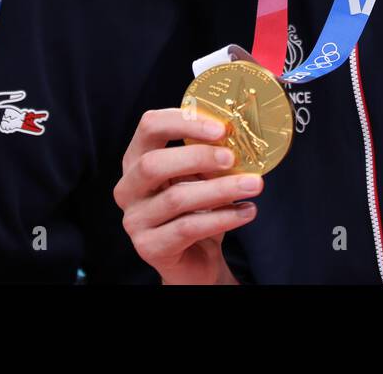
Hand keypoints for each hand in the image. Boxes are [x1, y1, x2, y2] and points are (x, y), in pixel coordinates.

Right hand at [113, 108, 262, 283]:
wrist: (195, 260)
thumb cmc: (196, 209)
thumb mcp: (201, 176)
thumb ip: (209, 156)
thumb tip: (236, 140)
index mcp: (137, 159)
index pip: (150, 127)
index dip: (184, 122)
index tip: (220, 128)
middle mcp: (128, 188)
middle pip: (153, 163)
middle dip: (198, 157)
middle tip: (233, 158)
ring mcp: (135, 220)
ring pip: (176, 198)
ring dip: (221, 189)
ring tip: (254, 185)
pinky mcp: (149, 247)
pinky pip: (188, 228)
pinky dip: (222, 217)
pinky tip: (246, 211)